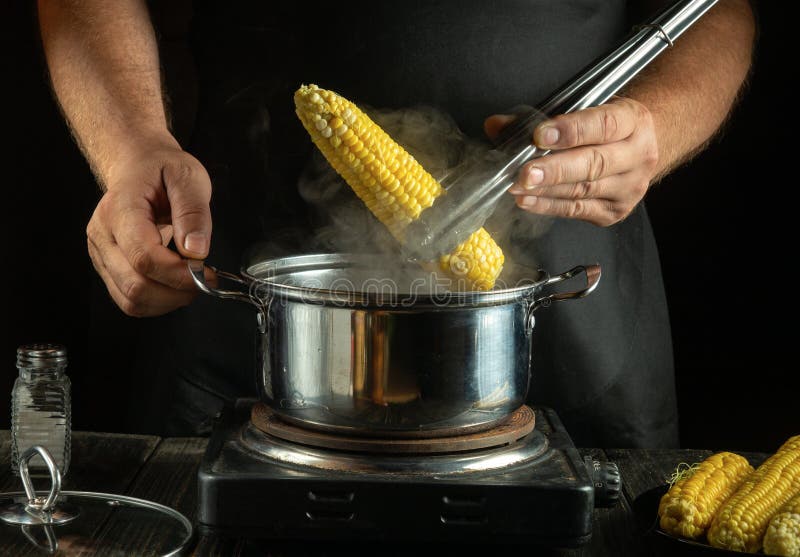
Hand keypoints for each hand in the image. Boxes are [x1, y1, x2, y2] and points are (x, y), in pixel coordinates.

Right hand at [86, 139, 213, 315]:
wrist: (137, 166)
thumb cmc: (161, 169)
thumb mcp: (187, 177)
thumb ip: (193, 213)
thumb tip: (196, 250)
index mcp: (119, 210)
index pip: (144, 257)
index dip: (178, 273)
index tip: (207, 272)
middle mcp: (102, 235)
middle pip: (135, 284)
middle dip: (177, 291)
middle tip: (204, 279)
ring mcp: (101, 254)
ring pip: (131, 299)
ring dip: (168, 300)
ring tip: (190, 281)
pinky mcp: (107, 267)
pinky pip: (129, 299)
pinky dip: (156, 301)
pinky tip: (174, 285)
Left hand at [485, 97, 659, 225]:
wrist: (641, 146)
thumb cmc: (605, 127)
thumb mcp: (584, 109)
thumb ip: (539, 118)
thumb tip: (496, 125)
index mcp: (633, 121)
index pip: (603, 125)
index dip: (571, 131)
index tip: (540, 135)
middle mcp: (638, 155)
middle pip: (594, 164)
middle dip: (554, 170)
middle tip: (525, 172)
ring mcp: (629, 187)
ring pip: (583, 190)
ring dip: (546, 190)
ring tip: (517, 186)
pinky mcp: (615, 211)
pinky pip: (577, 210)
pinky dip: (549, 206)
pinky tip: (527, 200)